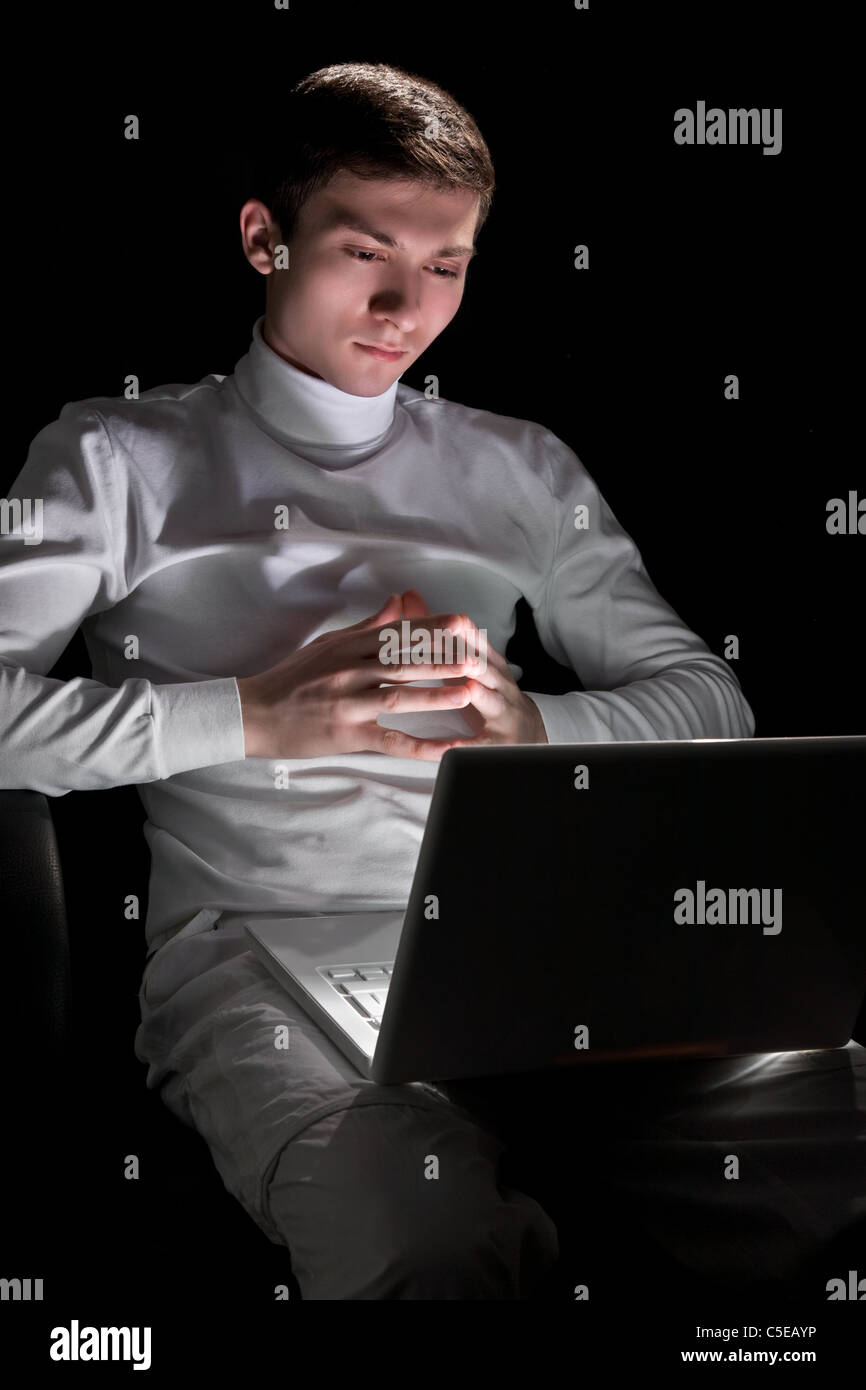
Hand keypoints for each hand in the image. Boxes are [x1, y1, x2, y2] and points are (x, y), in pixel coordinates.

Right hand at [237, 592, 482, 760]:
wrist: (254, 712)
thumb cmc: (291, 678)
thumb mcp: (327, 644)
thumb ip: (366, 627)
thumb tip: (397, 602)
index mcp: (348, 647)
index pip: (397, 634)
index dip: (431, 629)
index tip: (461, 623)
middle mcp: (350, 671)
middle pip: (404, 662)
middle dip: (443, 659)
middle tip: (476, 656)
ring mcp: (348, 703)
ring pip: (398, 697)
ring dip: (436, 696)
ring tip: (468, 692)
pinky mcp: (346, 733)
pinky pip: (388, 740)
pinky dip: (419, 746)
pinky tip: (444, 750)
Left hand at [399, 588, 548, 745]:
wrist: (529, 735)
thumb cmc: (486, 694)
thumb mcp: (466, 662)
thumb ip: (435, 631)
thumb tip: (408, 596)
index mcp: (487, 662)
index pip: (471, 637)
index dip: (453, 626)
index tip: (429, 616)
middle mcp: (498, 683)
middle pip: (480, 664)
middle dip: (462, 654)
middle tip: (440, 644)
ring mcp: (501, 712)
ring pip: (487, 699)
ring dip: (473, 694)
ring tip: (461, 689)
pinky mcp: (496, 743)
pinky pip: (477, 745)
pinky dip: (462, 746)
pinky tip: (447, 749)